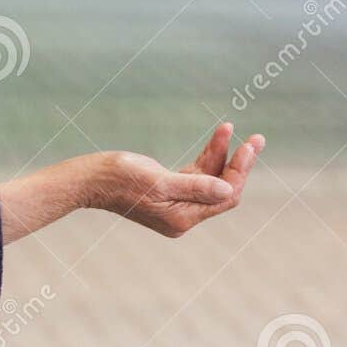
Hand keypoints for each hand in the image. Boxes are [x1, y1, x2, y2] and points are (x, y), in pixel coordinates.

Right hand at [86, 123, 263, 237]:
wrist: (90, 180)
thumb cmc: (119, 179)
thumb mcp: (159, 182)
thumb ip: (195, 186)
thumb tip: (228, 189)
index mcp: (182, 218)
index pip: (224, 197)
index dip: (239, 172)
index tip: (248, 145)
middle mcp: (183, 215)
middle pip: (223, 189)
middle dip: (238, 163)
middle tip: (256, 138)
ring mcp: (177, 203)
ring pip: (211, 178)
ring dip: (222, 154)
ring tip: (230, 127)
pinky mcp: (169, 189)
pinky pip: (197, 173)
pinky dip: (207, 155)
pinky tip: (218, 136)